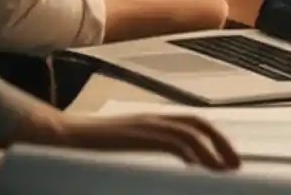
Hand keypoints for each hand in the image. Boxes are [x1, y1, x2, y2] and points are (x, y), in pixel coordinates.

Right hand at [13, 110, 239, 169]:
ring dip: (210, 150)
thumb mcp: (124, 150)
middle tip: (236, 167)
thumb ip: (146, 153)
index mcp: (152, 122)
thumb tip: (168, 171)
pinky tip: (196, 167)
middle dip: (221, 143)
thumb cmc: (86, 148)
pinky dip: (186, 152)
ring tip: (224, 170)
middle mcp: (152, 118)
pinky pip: (166, 141)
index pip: (193, 124)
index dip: (215, 139)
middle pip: (197, 123)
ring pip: (187, 132)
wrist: (54, 137)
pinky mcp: (132, 135)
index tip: (229, 161)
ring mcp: (142, 125)